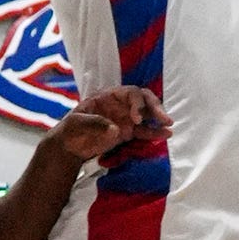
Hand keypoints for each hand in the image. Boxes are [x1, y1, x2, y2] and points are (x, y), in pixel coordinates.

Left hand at [55, 85, 170, 167]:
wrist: (69, 146)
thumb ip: (94, 123)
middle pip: (143, 100)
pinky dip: (154, 133)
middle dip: (155, 108)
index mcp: (109, 96)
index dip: (137, 104)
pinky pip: (144, 131)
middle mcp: (121, 105)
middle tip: (164, 119)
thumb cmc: (70, 129)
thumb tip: (115, 129)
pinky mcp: (128, 132)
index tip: (137, 119)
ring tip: (169, 127)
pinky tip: (165, 136)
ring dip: (159, 119)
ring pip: (147, 114)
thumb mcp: (77, 123)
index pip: (130, 93)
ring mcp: (125, 118)